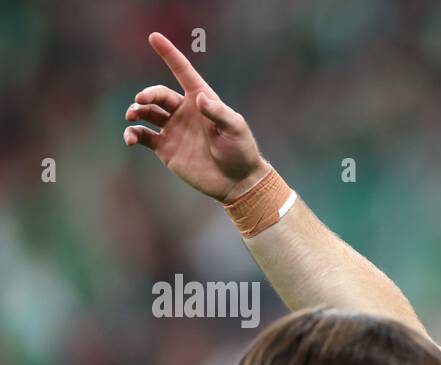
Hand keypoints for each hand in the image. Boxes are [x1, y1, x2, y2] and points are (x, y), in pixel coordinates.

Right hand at [124, 32, 269, 201]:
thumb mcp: (235, 129)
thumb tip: (200, 99)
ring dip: (135, 111)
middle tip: (141, 101)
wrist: (237, 182)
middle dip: (147, 95)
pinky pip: (142, 136)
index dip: (169, 54)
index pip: (183, 72)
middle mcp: (184, 111)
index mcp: (201, 100)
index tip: (154, 37)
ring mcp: (173, 129)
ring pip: (146, 113)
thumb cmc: (240, 151)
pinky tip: (131, 139)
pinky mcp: (165, 148)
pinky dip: (133, 134)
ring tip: (132, 118)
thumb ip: (218, 113)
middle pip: (158, 95)